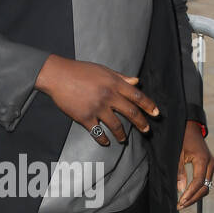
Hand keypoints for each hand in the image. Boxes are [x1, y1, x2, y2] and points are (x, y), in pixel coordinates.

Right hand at [35, 55, 158, 145]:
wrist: (58, 76)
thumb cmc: (80, 71)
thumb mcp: (103, 70)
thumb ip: (121, 77)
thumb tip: (136, 81)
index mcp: (114, 83)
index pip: (137, 96)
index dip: (148, 105)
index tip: (155, 113)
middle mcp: (108, 96)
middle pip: (131, 112)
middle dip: (141, 123)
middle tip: (146, 130)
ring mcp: (97, 108)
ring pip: (116, 125)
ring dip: (122, 134)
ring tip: (123, 139)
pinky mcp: (85, 117)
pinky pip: (97, 132)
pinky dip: (103, 139)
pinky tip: (105, 141)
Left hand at [177, 122, 213, 207]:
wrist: (190, 127)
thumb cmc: (183, 138)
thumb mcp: (177, 154)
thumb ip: (179, 172)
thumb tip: (181, 189)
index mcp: (203, 160)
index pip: (198, 182)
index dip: (190, 194)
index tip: (181, 202)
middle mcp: (210, 163)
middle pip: (205, 187)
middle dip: (193, 198)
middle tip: (180, 205)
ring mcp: (211, 165)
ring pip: (206, 186)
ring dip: (195, 196)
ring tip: (183, 202)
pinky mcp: (209, 166)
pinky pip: (205, 181)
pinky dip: (197, 189)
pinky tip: (187, 194)